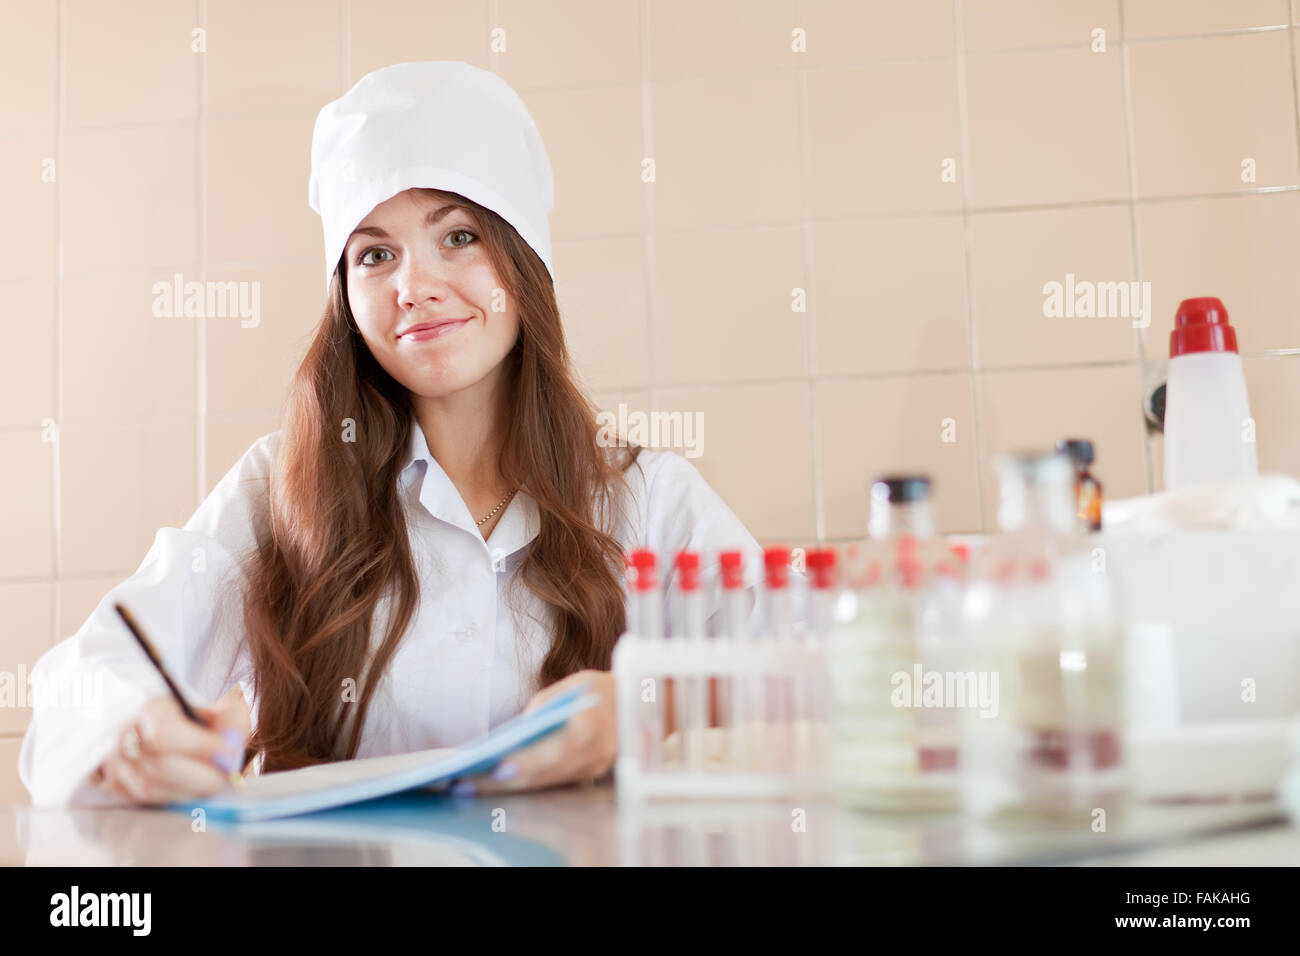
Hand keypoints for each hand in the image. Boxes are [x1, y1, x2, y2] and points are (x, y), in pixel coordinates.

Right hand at [94, 685, 250, 805]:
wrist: (176, 732)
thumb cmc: (203, 723)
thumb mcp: (223, 712)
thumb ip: (233, 722)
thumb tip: (230, 746)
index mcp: (153, 709)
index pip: (164, 734)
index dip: (199, 748)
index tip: (228, 755)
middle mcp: (126, 734)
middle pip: (158, 768)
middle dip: (198, 777)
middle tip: (223, 777)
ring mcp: (116, 762)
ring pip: (149, 790)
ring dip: (187, 792)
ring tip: (208, 782)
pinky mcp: (115, 785)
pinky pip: (142, 802)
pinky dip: (171, 800)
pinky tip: (188, 789)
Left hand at [455, 670, 616, 795]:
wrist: (630, 701)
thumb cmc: (592, 691)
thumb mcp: (566, 688)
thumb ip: (542, 709)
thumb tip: (514, 737)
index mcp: (595, 723)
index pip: (561, 748)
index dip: (532, 761)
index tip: (500, 769)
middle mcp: (599, 752)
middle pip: (550, 774)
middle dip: (511, 781)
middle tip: (472, 786)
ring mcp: (596, 770)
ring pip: (549, 785)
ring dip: (513, 788)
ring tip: (476, 788)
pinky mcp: (588, 778)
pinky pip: (553, 785)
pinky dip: (526, 785)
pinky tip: (497, 786)